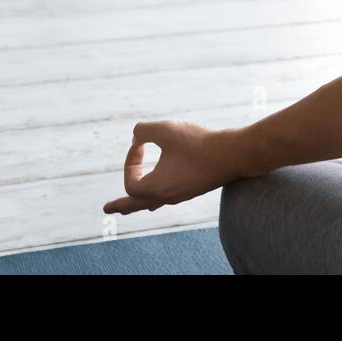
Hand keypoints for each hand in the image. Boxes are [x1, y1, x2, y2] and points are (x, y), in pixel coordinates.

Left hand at [103, 121, 243, 214]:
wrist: (234, 154)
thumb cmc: (199, 143)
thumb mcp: (165, 130)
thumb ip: (143, 130)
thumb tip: (136, 135)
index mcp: (156, 188)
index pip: (131, 180)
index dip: (130, 160)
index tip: (140, 142)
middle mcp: (167, 196)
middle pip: (137, 205)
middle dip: (121, 205)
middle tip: (107, 209)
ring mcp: (181, 195)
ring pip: (153, 203)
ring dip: (138, 202)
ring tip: (128, 208)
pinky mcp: (193, 188)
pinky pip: (167, 198)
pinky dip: (155, 196)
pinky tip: (157, 196)